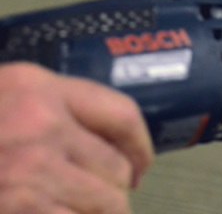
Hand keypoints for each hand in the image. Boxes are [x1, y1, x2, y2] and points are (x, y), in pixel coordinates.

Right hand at [0, 63, 153, 213]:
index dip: (140, 148)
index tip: (139, 167)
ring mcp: (29, 171)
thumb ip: (51, 108)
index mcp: (39, 88)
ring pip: (105, 204)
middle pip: (117, 168)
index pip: (122, 114)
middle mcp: (41, 125)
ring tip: (81, 208)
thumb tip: (101, 143)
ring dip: (98, 212)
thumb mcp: (5, 96)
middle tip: (101, 200)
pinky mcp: (19, 209)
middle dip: (113, 190)